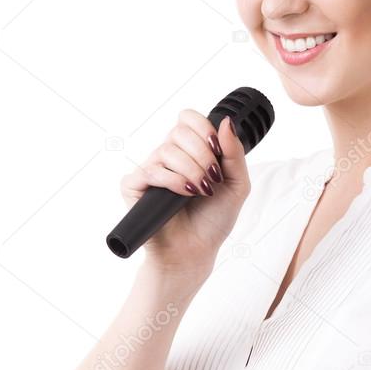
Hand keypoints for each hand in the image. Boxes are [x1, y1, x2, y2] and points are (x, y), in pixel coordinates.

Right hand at [120, 109, 251, 280]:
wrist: (196, 251)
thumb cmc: (213, 219)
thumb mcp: (236, 184)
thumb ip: (234, 153)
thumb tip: (227, 121)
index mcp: (189, 151)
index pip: (188, 118)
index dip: (203, 128)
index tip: (217, 149)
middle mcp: (167, 156)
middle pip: (179, 131)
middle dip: (203, 155)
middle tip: (212, 179)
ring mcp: (149, 170)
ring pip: (166, 151)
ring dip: (191, 171)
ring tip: (201, 191)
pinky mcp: (134, 186)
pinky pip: (150, 170)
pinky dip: (172, 181)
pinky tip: (184, 194)